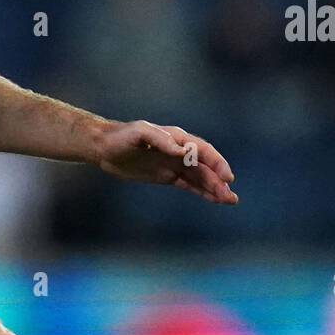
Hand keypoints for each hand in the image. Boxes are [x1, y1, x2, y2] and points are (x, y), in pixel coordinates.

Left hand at [96, 120, 237, 203]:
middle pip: (205, 167)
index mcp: (177, 138)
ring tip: (230, 200)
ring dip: (215, 188)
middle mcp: (179, 151)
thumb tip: (182, 151)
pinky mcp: (166, 176)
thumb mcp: (139, 133)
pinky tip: (214, 200)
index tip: (226, 177)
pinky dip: (202, 191)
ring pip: (200, 177)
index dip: (217, 163)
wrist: (104, 147)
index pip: (203, 151)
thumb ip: (161, 140)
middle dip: (219, 181)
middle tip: (230, 197)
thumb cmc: (121, 137)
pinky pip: (189, 184)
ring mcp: (174, 164)